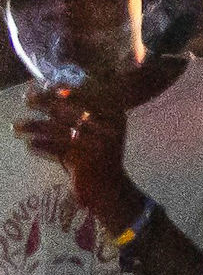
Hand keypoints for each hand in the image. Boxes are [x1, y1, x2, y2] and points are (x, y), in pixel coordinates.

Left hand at [20, 85, 137, 231]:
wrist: (110, 189)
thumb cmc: (100, 154)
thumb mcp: (98, 128)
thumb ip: (80, 110)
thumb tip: (50, 87)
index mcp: (114, 116)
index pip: (88, 96)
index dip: (63, 90)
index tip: (42, 85)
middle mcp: (108, 128)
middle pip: (71, 110)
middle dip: (46, 103)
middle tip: (27, 99)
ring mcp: (97, 145)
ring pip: (59, 130)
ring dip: (35, 126)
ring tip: (16, 126)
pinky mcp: (83, 163)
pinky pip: (57, 151)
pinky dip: (41, 147)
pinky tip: (29, 146)